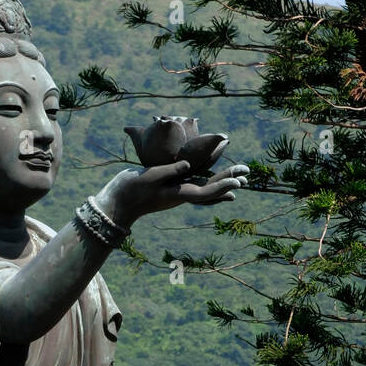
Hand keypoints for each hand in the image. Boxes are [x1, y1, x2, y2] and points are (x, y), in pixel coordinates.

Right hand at [94, 160, 248, 227]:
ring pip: (205, 186)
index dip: (223, 186)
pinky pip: (194, 182)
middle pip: (211, 189)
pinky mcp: (171, 186)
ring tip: (239, 176)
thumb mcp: (150, 177)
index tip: (238, 181)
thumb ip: (169, 170)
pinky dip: (207, 179)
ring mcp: (177, 191)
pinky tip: (211, 174)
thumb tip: (188, 164)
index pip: (207, 192)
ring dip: (222, 180)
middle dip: (229, 180)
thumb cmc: (131, 190)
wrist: (117, 202)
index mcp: (179, 194)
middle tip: (248, 173)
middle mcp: (182, 194)